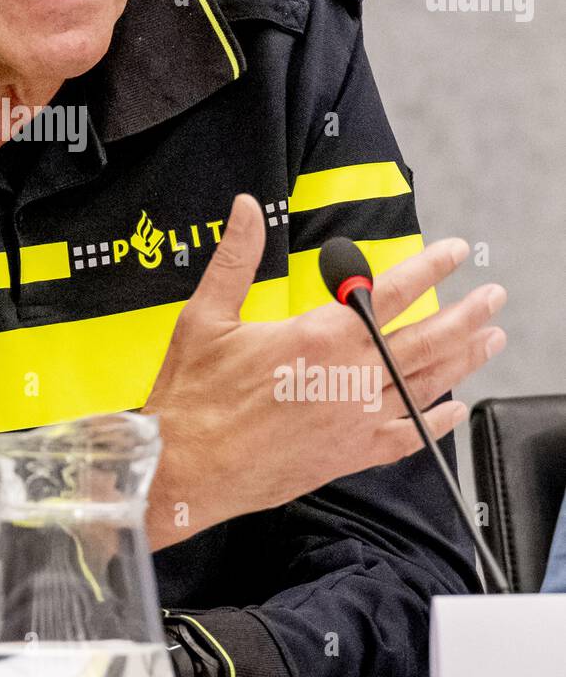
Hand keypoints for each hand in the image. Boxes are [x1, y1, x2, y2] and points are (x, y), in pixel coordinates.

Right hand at [142, 193, 505, 548]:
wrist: (184, 469)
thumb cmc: (192, 397)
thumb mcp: (206, 316)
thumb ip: (235, 258)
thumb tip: (244, 208)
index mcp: (317, 337)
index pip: (389, 293)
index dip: (428, 269)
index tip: (455, 254)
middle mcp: (347, 378)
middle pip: (424, 339)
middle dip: (465, 314)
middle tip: (492, 298)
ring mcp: (353, 420)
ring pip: (425, 385)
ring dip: (463, 359)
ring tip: (490, 340)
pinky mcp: (348, 455)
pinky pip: (407, 437)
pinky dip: (435, 422)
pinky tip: (453, 409)